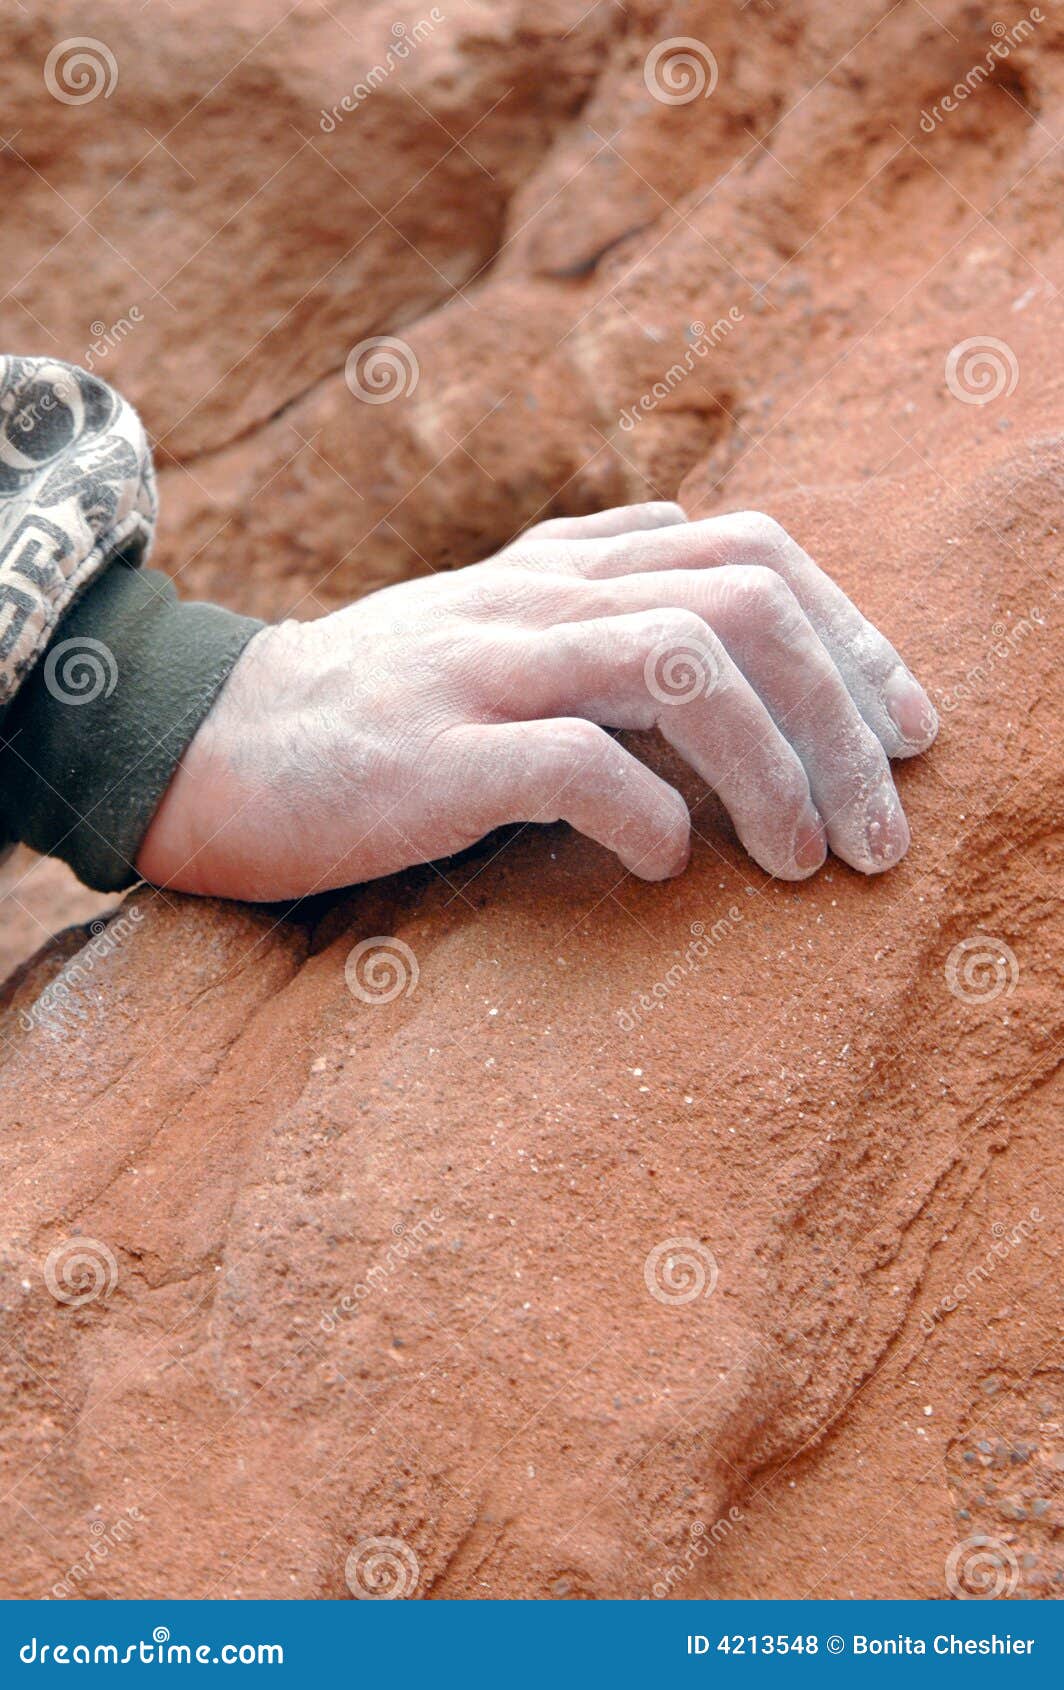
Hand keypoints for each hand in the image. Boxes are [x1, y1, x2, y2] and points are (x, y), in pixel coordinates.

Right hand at [136, 504, 937, 900]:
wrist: (208, 740)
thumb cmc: (369, 697)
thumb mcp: (488, 615)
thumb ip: (587, 576)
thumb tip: (689, 555)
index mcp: (566, 569)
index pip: (754, 553)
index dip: (854, 635)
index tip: (902, 732)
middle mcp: (540, 599)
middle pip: (746, 607)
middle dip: (843, 717)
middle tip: (876, 828)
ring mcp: (487, 667)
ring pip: (681, 668)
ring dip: (773, 770)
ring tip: (801, 859)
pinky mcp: (435, 752)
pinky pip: (577, 763)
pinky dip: (649, 819)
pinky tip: (664, 867)